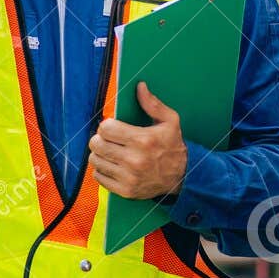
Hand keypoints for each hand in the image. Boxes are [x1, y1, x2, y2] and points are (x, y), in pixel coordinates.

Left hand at [88, 82, 186, 199]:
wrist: (183, 177)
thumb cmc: (173, 146)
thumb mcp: (170, 122)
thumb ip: (152, 104)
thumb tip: (139, 86)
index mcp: (143, 140)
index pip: (105, 129)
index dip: (106, 125)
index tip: (112, 127)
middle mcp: (134, 160)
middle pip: (96, 144)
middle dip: (100, 139)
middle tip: (108, 139)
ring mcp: (129, 177)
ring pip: (95, 160)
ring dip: (99, 154)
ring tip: (110, 151)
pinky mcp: (125, 191)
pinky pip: (98, 176)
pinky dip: (102, 169)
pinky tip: (113, 165)